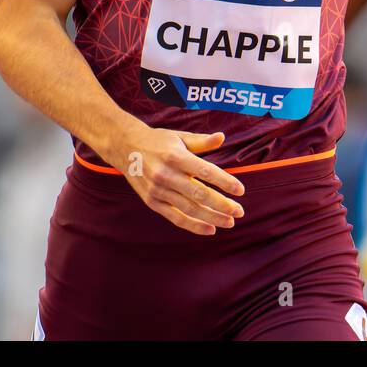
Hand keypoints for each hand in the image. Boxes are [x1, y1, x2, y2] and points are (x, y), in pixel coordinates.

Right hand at [112, 125, 245, 234]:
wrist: (125, 148)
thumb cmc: (158, 141)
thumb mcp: (179, 137)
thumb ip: (201, 141)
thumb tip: (222, 137)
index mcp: (175, 156)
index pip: (205, 171)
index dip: (224, 181)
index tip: (241, 190)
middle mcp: (165, 175)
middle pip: (198, 193)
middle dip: (221, 205)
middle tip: (240, 211)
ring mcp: (157, 191)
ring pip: (189, 208)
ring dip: (211, 217)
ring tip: (230, 222)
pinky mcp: (152, 202)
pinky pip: (175, 217)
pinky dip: (193, 225)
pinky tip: (210, 229)